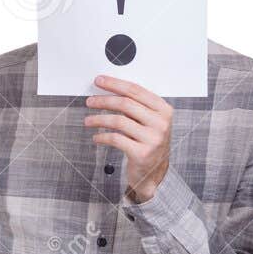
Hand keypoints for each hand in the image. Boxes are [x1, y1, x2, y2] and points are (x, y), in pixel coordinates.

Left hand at [85, 76, 172, 203]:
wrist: (155, 172)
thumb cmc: (149, 142)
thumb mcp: (149, 121)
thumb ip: (136, 106)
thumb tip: (109, 90)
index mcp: (163, 110)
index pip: (136, 91)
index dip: (115, 84)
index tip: (99, 81)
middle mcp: (161, 123)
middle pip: (126, 104)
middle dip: (104, 100)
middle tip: (90, 101)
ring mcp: (153, 139)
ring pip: (119, 121)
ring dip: (99, 119)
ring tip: (88, 121)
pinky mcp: (142, 153)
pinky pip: (116, 139)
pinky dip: (102, 137)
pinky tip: (96, 138)